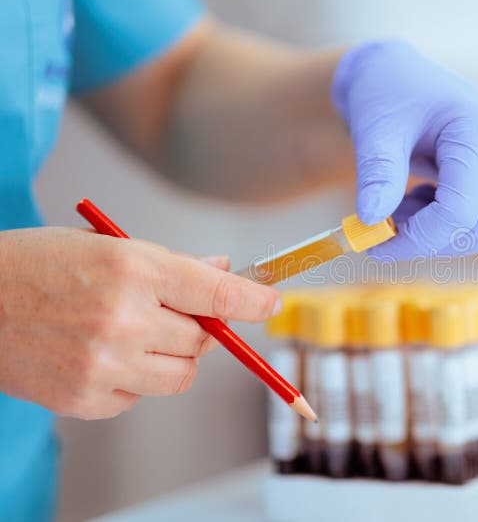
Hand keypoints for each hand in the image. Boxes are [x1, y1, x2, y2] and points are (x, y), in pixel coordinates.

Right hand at [0, 227, 279, 418]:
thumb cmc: (38, 266)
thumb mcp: (109, 248)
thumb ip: (171, 264)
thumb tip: (221, 271)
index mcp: (133, 269)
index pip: (216, 291)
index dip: (253, 299)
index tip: (271, 301)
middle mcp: (123, 318)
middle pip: (204, 339)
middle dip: (200, 328)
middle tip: (173, 314)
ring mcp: (105, 363)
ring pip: (181, 375)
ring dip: (173, 357)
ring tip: (133, 334)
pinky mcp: (87, 398)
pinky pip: (141, 396)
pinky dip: (135, 379)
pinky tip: (100, 355)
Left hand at [333, 40, 477, 258]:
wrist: (401, 75)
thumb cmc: (388, 94)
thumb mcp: (374, 129)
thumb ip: (377, 173)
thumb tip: (370, 221)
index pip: (459, 212)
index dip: (417, 239)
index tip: (375, 246)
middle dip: (430, 241)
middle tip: (387, 227)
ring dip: (439, 233)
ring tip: (402, 204)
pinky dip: (449, 223)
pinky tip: (421, 198)